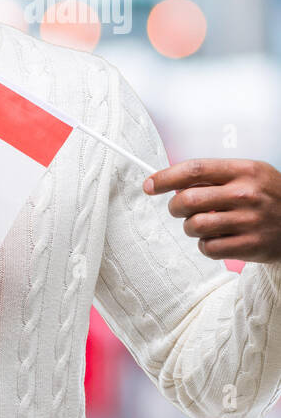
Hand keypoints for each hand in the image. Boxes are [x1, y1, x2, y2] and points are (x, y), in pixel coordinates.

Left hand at [144, 159, 280, 262]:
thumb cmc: (269, 197)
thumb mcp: (250, 175)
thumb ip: (215, 175)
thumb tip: (171, 182)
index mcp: (244, 170)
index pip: (194, 169)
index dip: (165, 177)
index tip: (149, 185)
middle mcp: (246, 194)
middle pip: (187, 200)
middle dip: (175, 207)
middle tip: (179, 209)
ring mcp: (249, 221)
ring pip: (194, 225)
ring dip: (190, 227)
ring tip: (204, 225)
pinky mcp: (250, 246)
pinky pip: (208, 247)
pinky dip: (206, 245)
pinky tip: (218, 239)